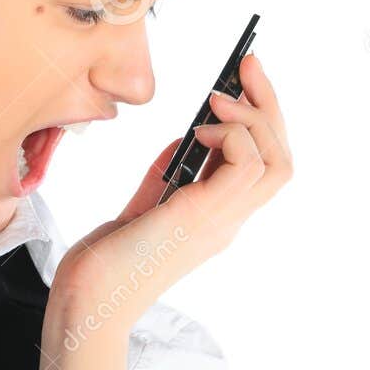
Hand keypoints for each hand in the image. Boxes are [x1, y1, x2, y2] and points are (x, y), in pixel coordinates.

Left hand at [49, 52, 291, 336]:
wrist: (88, 302)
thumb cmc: (107, 263)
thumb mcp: (141, 207)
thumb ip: (167, 175)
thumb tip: (189, 136)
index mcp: (218, 218)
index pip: (265, 165)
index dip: (262, 120)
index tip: (242, 81)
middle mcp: (229, 220)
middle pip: (282, 158)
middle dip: (269, 104)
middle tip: (246, 67)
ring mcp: (221, 221)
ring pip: (277, 161)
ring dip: (251, 118)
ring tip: (216, 101)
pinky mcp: (201, 217)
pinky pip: (246, 166)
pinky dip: (229, 137)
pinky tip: (196, 131)